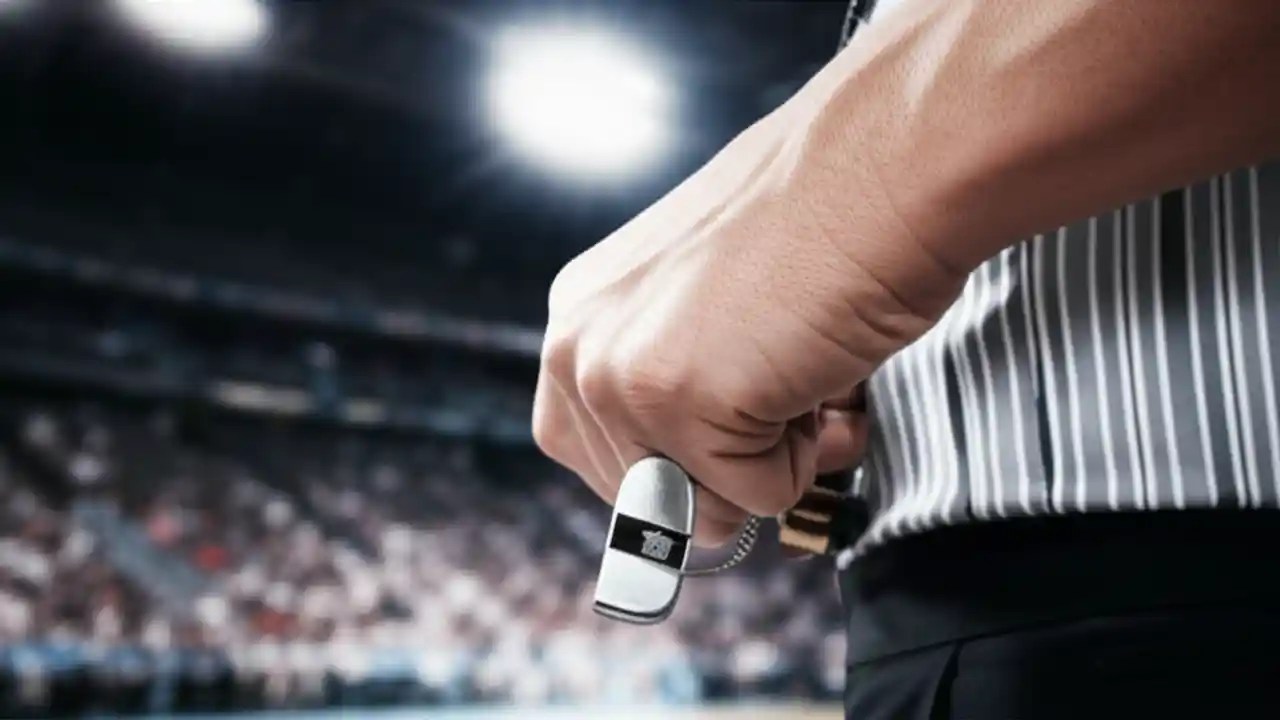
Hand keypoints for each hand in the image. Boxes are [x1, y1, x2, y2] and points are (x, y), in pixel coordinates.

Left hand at [533, 99, 963, 546]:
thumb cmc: (817, 225)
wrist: (881, 170)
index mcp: (579, 317)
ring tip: (801, 374)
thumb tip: (688, 495)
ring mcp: (620, 378)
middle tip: (784, 392)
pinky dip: (809, 454)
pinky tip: (819, 375)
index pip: (597, 453)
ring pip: (698, 507)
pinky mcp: (678, 403)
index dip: (680, 460)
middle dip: (729, 466)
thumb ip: (672, 385)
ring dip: (772, 458)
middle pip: (642, 498)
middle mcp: (576, 348)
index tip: (733, 428)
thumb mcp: (704, 308)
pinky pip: (756, 497)